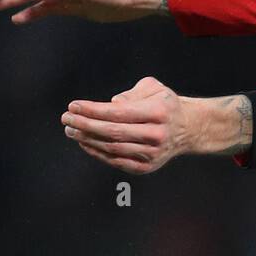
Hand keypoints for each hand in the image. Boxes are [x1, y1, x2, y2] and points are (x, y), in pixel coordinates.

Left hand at [61, 76, 242, 171]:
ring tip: (71, 130)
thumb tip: (109, 106)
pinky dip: (97, 152)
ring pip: (112, 148)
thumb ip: (130, 93)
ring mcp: (152, 154)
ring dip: (87, 139)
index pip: (118, 113)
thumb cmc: (165, 104)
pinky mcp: (146, 167)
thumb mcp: (153, 88)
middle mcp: (157, 134)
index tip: (73, 106)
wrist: (189, 129)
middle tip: (66, 118)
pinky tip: (84, 142)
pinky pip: (116, 160)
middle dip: (85, 125)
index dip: (92, 110)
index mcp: (158, 112)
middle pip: (112, 132)